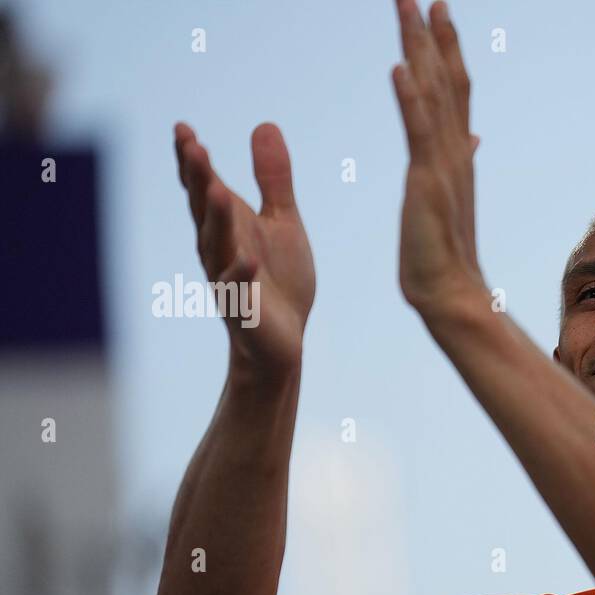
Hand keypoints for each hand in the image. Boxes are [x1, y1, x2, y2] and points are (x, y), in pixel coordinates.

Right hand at [174, 121, 315, 374]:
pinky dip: (243, 275)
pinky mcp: (245, 309)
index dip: (192, 160)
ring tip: (218, 190)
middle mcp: (220, 248)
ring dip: (217, 219)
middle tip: (192, 145)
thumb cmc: (278, 280)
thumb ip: (273, 178)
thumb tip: (264, 124)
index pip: (205, 187)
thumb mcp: (282, 221)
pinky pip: (241, 291)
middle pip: (205, 209)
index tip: (183, 128)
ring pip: (218, 246)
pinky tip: (250, 259)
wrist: (282, 342)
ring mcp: (229, 279)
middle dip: (198, 180)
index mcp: (228, 225)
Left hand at [391, 0, 487, 327]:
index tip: (437, 7)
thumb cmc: (443, 250)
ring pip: (432, 95)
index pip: (452, 88)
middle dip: (433, 34)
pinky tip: (400, 69)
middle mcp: (452, 150)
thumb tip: (471, 135)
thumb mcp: (449, 195)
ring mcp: (441, 164)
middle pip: (445, 80)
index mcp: (454, 151)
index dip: (445, 47)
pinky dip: (410, 101)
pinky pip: (417, 135)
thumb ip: (458, 158)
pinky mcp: (425, 183)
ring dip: (421, 50)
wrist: (448, 291)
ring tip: (411, 8)